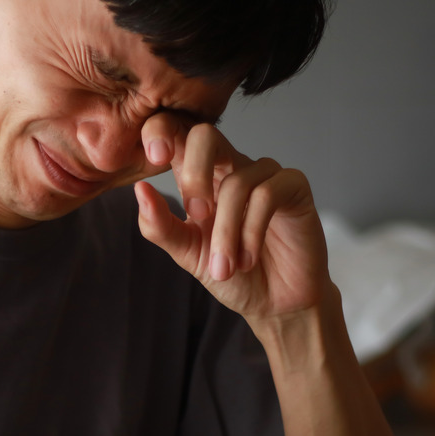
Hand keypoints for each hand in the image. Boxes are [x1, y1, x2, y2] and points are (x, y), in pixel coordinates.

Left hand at [134, 117, 330, 324]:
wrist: (273, 305)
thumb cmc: (231, 275)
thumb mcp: (186, 253)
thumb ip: (159, 225)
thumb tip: (141, 190)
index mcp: (199, 176)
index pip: (176, 134)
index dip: (161, 131)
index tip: (155, 156)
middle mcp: (231, 167)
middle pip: (206, 136)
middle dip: (195, 173)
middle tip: (195, 215)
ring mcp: (264, 174)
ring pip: (236, 183)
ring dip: (227, 233)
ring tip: (224, 268)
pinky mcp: (293, 186)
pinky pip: (267, 194)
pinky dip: (252, 231)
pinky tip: (247, 259)